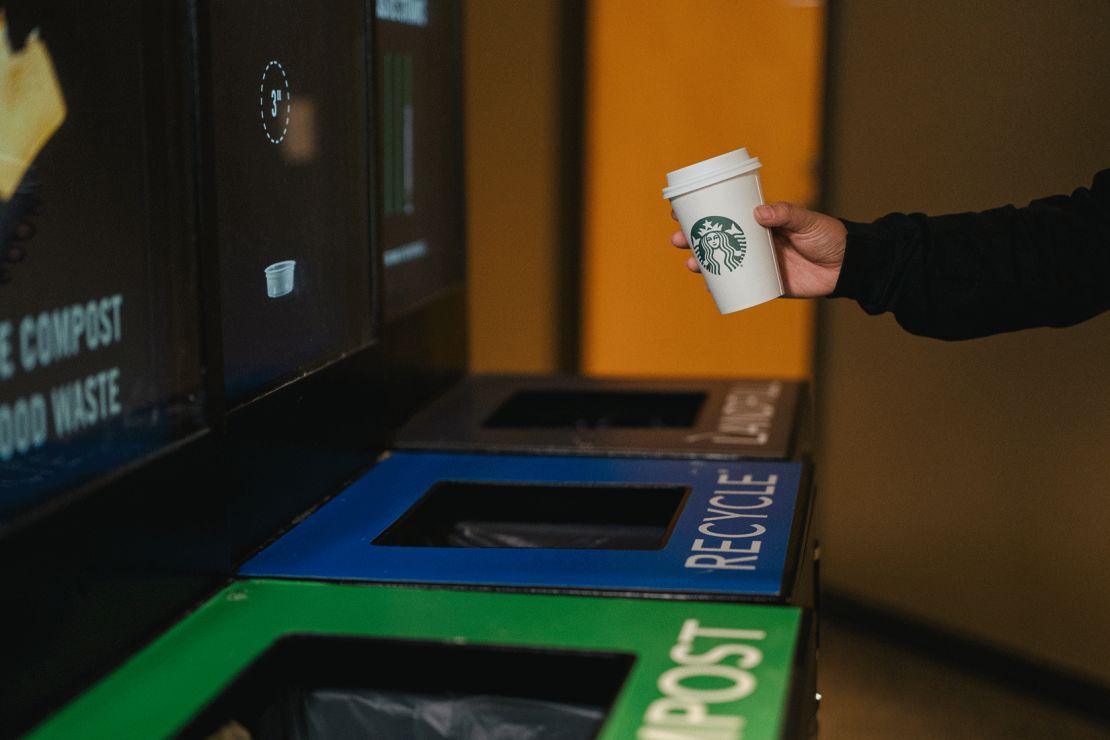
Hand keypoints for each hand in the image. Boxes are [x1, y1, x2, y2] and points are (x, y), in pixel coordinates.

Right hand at [671, 202, 846, 297]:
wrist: (848, 266)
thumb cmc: (828, 236)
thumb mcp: (808, 220)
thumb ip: (786, 214)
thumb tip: (759, 212)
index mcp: (760, 222)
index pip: (725, 214)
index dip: (702, 211)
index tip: (679, 209)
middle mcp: (753, 242)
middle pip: (715, 239)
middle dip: (692, 239)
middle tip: (677, 238)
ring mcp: (757, 264)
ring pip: (721, 263)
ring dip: (701, 263)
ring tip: (691, 263)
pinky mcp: (766, 284)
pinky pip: (738, 287)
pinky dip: (721, 287)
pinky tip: (708, 286)